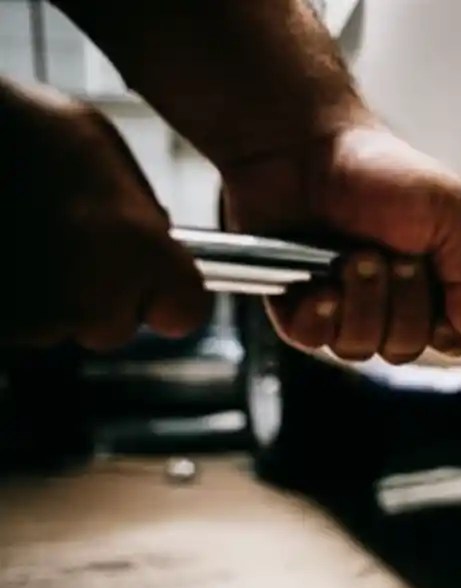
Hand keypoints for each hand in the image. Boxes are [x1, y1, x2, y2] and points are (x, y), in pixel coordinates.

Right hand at [0, 81, 210, 348]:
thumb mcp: (100, 147)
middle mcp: (91, 297)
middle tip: (69, 243)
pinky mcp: (0, 329)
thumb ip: (139, 205)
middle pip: (115, 326)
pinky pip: (18, 326)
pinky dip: (14, 297)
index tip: (156, 279)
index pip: (185, 311)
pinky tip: (10, 248)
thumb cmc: (20, 129)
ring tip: (28, 237)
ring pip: (60, 327)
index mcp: (137, 250)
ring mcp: (36, 321)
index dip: (171, 296)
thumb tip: (158, 236)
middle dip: (100, 295)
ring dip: (51, 295)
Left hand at [221, 123, 460, 362]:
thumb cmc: (375, 167)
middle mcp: (387, 300)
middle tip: (388, 255)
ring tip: (351, 255)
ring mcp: (341, 307)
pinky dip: (318, 314)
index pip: (449, 339)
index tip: (437, 293)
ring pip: (359, 348)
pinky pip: (312, 340)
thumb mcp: (449, 208)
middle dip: (399, 302)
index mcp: (430, 281)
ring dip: (360, 301)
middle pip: (405, 348)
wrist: (303, 147)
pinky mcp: (296, 308)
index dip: (444, 327)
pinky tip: (319, 282)